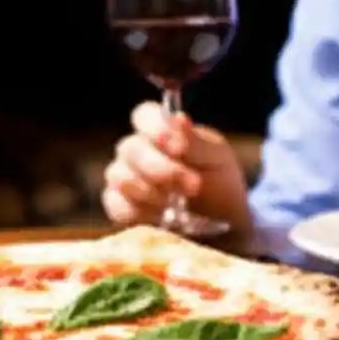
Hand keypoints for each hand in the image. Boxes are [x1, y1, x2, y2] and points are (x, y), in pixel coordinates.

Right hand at [101, 101, 248, 227]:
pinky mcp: (120, 207)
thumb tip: (178, 118)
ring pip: (121, 177)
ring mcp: (125, 178)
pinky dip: (141, 213)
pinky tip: (163, 218)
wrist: (221, 223)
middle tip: (193, 186)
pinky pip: (117, 205)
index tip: (178, 149)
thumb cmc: (218, 182)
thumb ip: (195, 142)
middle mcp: (137, 151)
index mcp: (161, 130)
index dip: (155, 128)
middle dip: (161, 169)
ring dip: (152, 192)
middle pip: (130, 148)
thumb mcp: (216, 160)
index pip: (144, 115)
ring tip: (178, 205)